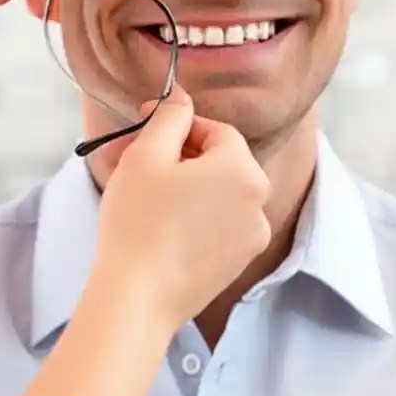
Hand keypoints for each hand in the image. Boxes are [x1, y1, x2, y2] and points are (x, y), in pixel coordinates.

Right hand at [91, 85, 271, 331]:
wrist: (137, 296)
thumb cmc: (139, 222)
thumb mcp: (145, 155)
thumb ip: (169, 117)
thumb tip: (181, 98)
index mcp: (243, 170)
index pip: (216, 130)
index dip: (178, 125)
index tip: (145, 130)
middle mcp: (259, 203)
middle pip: (219, 162)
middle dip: (178, 157)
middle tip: (136, 163)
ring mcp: (251, 238)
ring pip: (217, 194)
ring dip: (184, 186)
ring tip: (143, 195)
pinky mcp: (237, 264)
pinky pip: (218, 225)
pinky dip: (193, 217)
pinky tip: (158, 226)